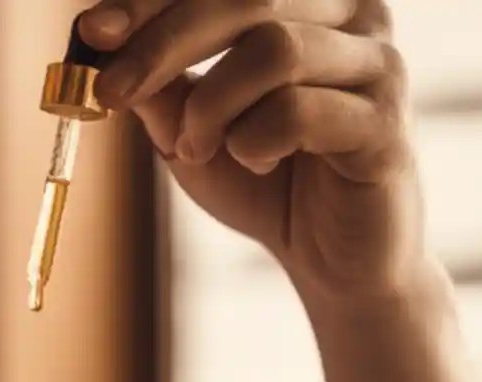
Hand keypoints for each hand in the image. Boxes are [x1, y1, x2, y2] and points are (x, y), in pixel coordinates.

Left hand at [78, 0, 426, 302]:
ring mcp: (379, 64)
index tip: (93, 31)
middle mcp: (356, 12)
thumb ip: (154, 80)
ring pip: (275, 48)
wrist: (327, 256)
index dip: (152, 2)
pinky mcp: (388, 124)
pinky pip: (300, 112)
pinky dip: (253, 143)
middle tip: (111, 93)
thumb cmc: (260, 177)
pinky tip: (257, 164)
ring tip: (196, 149)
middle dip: (163, 44)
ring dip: (210, 107)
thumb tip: (97, 33)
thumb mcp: (188, 124)